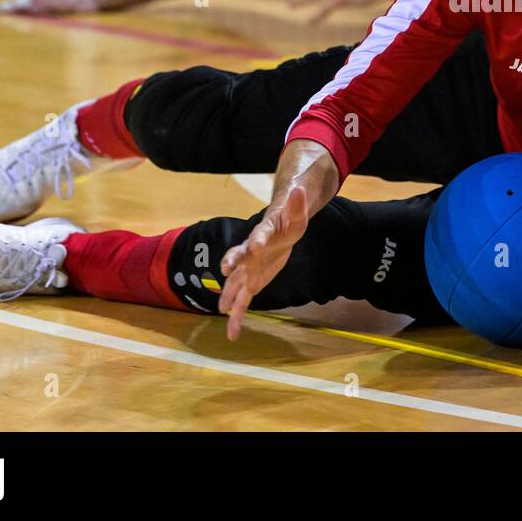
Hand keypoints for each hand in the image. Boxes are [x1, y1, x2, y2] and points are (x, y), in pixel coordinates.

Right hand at [218, 185, 310, 339]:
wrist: (279, 234)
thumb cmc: (287, 222)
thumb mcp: (297, 215)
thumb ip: (296, 205)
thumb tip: (299, 188)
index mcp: (262, 234)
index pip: (259, 235)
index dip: (257, 240)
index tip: (255, 245)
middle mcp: (249, 253)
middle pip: (239, 257)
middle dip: (233, 262)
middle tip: (227, 268)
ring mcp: (248, 270)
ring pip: (235, 284)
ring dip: (229, 295)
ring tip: (222, 310)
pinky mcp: (251, 283)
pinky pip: (242, 302)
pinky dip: (237, 317)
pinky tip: (233, 334)